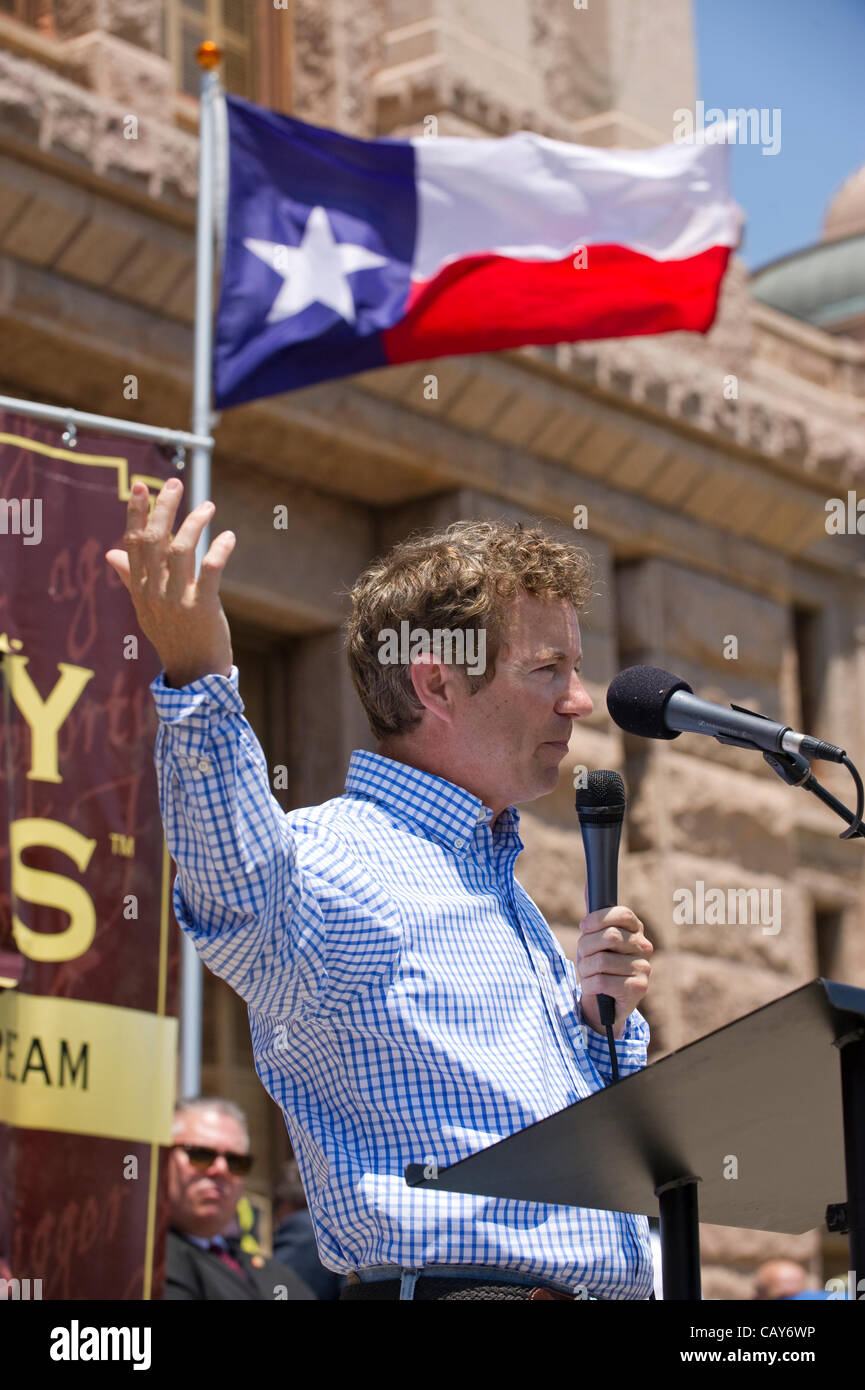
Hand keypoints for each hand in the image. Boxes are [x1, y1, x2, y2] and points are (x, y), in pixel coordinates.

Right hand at [105, 478, 234, 687]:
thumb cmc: (174, 636)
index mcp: (140, 589)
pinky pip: (211, 570)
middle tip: (175, 483)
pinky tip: (228, 536)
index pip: (134, 543)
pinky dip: (220, 549)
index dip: (137, 512)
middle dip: (164, 507)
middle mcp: (154, 592)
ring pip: (182, 549)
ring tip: (209, 507)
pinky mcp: (203, 608)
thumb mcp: (146, 608)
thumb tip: (111, 553)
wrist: (193, 673)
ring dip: (195, 522)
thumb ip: (131, 578)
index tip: (141, 486)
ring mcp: (177, 600)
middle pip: (155, 539)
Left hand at [576, 905, 652, 1038]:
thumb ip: (594, 915)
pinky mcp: (639, 988)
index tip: (584, 928)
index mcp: (635, 930)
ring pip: (601, 960)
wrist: (603, 1004)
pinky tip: (593, 988)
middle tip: (582, 957)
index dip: (598, 919)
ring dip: (585, 969)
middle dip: (585, 947)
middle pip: (608, 936)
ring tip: (587, 975)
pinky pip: (603, 980)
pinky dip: (590, 985)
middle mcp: (644, 947)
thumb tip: (590, 885)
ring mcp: (644, 968)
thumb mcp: (593, 939)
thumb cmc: (598, 966)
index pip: (622, 913)